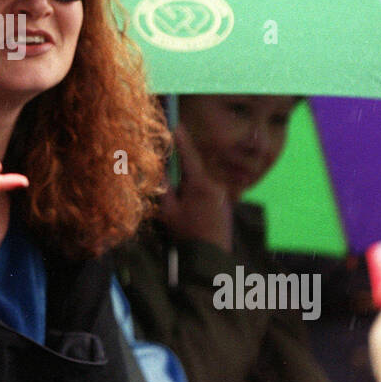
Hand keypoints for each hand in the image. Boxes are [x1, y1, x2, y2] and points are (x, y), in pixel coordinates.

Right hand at [159, 125, 232, 252]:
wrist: (211, 259)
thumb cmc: (187, 236)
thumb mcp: (168, 212)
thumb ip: (162, 187)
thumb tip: (157, 168)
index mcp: (200, 184)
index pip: (187, 154)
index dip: (179, 137)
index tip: (173, 123)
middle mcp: (214, 184)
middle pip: (191, 168)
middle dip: (177, 170)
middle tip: (165, 176)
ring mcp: (221, 193)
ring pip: (197, 181)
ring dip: (185, 186)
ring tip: (177, 204)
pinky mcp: (223, 202)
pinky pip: (205, 191)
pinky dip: (193, 194)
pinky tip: (188, 211)